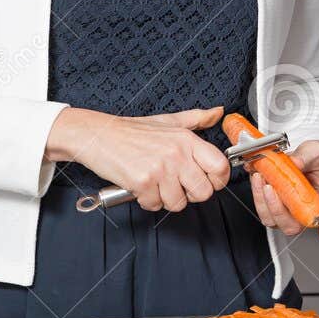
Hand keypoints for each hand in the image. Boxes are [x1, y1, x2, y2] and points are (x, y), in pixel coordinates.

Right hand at [46, 105, 230, 212]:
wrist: (97, 135)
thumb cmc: (132, 131)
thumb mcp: (168, 121)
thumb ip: (195, 119)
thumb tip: (218, 112)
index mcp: (187, 139)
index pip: (220, 167)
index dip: (217, 180)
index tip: (207, 181)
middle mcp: (177, 153)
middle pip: (203, 192)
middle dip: (190, 194)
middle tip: (175, 185)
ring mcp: (160, 168)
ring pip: (178, 203)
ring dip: (165, 198)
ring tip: (155, 183)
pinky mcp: (142, 182)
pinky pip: (154, 205)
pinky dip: (147, 201)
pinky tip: (141, 186)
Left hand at [251, 139, 318, 241]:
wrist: (307, 158)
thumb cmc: (317, 160)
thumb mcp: (316, 152)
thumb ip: (307, 157)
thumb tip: (295, 162)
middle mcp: (305, 210)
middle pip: (292, 225)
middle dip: (277, 209)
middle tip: (271, 187)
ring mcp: (288, 211)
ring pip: (272, 220)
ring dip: (262, 201)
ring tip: (261, 177)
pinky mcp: (273, 206)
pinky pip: (262, 209)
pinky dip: (257, 194)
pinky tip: (258, 176)